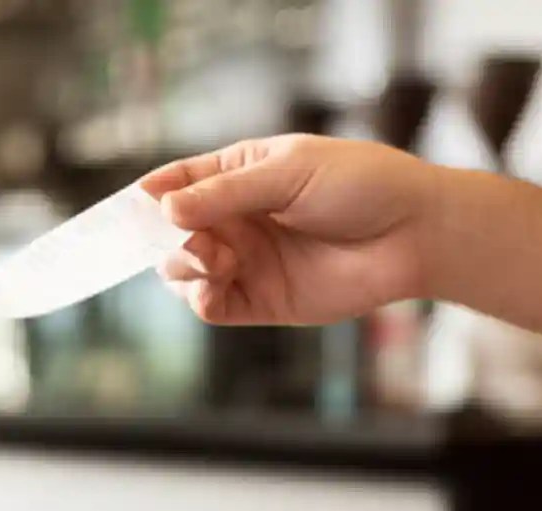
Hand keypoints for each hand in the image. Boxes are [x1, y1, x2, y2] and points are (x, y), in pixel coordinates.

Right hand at [141, 134, 440, 325]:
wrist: (414, 234)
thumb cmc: (362, 185)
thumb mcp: (288, 173)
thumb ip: (225, 194)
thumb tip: (166, 210)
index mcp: (239, 175)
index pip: (178, 182)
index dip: (149, 195)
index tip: (127, 208)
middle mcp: (236, 219)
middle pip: (170, 233)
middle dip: (167, 238)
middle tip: (192, 240)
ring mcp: (245, 260)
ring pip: (182, 271)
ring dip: (183, 266)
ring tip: (213, 259)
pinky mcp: (260, 300)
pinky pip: (210, 306)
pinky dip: (200, 299)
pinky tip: (213, 287)